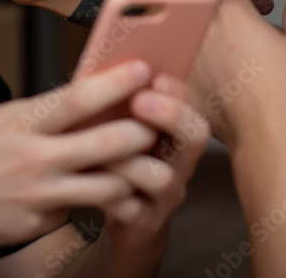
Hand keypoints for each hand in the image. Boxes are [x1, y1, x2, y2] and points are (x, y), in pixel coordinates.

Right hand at [0, 61, 159, 250]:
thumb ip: (40, 113)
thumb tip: (83, 102)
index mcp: (22, 121)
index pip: (79, 97)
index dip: (118, 82)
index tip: (145, 67)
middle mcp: (34, 158)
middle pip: (108, 143)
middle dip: (143, 132)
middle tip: (158, 123)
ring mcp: (39, 196)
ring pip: (108, 186)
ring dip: (133, 175)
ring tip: (145, 166)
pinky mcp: (39, 224)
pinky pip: (79, 210)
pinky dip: (92, 200)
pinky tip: (97, 193)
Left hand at [100, 74, 210, 256]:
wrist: (122, 216)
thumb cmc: (120, 160)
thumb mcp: (122, 126)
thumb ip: (121, 101)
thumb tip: (105, 64)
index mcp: (176, 131)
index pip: (191, 105)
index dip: (177, 91)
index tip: (155, 75)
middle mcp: (180, 161)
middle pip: (194, 136)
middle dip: (170, 115)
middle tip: (140, 101)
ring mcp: (166, 193)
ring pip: (164, 177)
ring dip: (132, 160)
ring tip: (104, 150)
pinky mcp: (146, 221)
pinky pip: (135, 210)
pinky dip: (112, 195)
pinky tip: (91, 182)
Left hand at [186, 0, 285, 146]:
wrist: (266, 131)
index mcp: (233, 14)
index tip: (263, 8)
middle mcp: (205, 31)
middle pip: (215, 14)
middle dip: (233, 20)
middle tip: (252, 35)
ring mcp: (190, 58)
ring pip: (199, 41)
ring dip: (216, 44)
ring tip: (238, 61)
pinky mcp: (183, 84)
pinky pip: (191, 68)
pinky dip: (205, 70)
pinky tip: (224, 83)